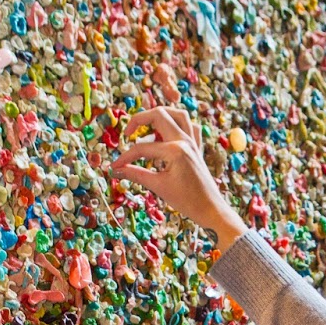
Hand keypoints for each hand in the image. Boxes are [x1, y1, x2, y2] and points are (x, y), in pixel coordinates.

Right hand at [110, 107, 246, 253]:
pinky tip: (168, 134)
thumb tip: (116, 170)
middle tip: (128, 134)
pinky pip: (190, 126)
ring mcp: (193, 142)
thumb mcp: (158, 187)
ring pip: (177, 114)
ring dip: (160, 115)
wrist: (211, 210)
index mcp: (175, 150)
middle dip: (139, 120)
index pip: (142, 148)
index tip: (114, 166)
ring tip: (147, 128)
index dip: (125, 157)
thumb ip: (136, 175)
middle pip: (159, 115)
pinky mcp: (197, 147)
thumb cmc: (187, 201)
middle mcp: (185, 140)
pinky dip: (178, 125)